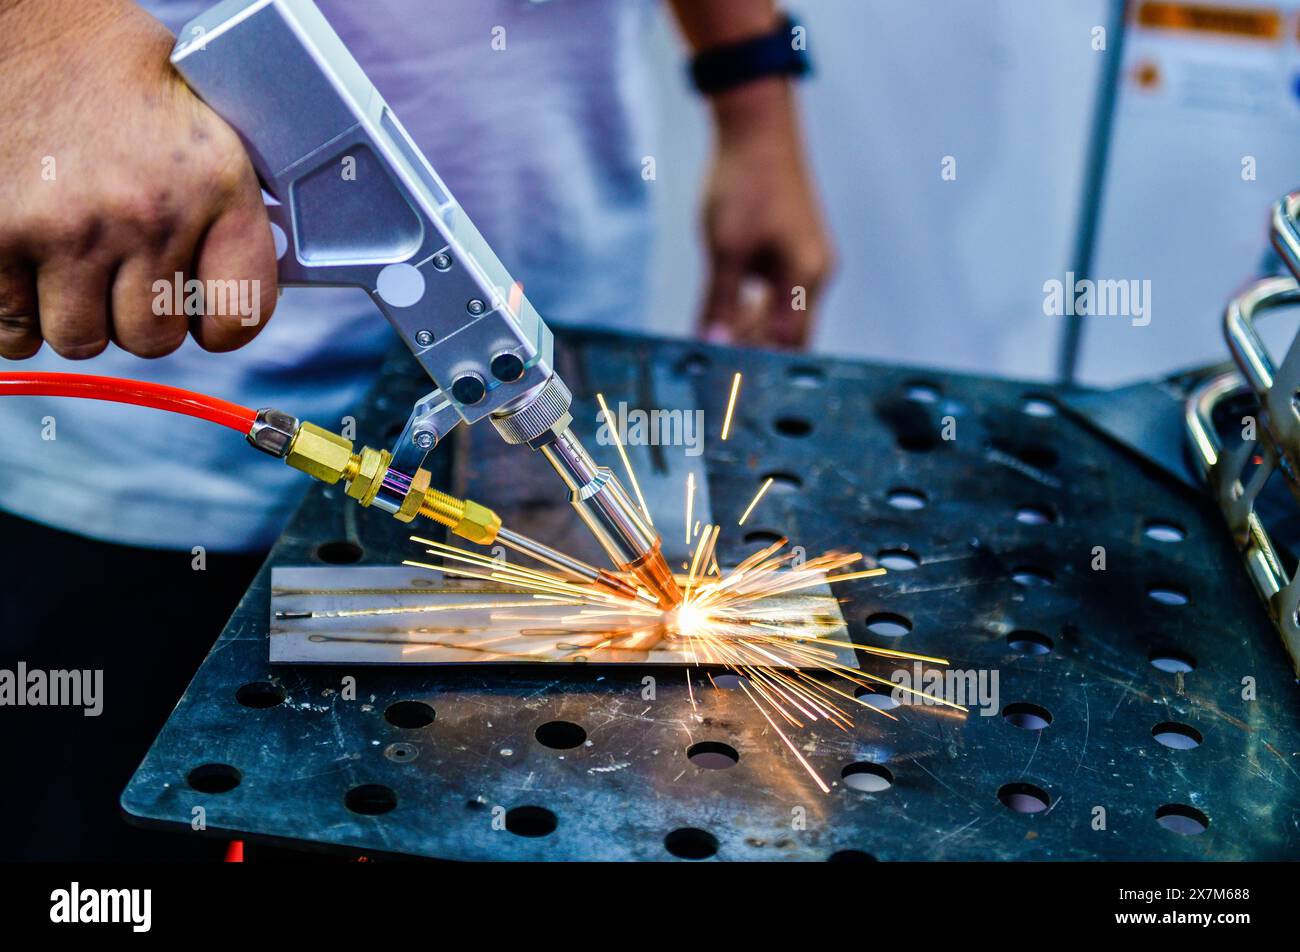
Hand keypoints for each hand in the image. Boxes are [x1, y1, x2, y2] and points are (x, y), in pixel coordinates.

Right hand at [0, 0, 276, 360]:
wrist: (29, 23)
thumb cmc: (123, 74)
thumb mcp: (209, 123)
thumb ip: (234, 208)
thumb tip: (251, 286)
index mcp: (215, 183)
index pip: (241, 313)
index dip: (221, 324)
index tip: (203, 315)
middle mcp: (144, 212)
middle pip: (153, 340)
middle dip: (140, 318)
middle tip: (126, 275)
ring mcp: (63, 228)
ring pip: (81, 340)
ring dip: (79, 316)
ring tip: (76, 265)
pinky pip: (12, 330)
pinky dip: (19, 315)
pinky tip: (30, 273)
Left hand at [698, 77, 832, 348]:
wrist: (756, 127)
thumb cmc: (743, 182)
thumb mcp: (724, 248)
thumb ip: (720, 302)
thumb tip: (712, 344)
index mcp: (805, 276)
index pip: (787, 344)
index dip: (760, 368)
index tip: (729, 385)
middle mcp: (813, 273)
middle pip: (786, 335)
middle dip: (753, 354)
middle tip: (714, 371)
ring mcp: (805, 262)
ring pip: (779, 315)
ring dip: (749, 332)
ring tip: (714, 347)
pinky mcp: (791, 250)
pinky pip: (775, 294)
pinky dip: (751, 309)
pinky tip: (725, 317)